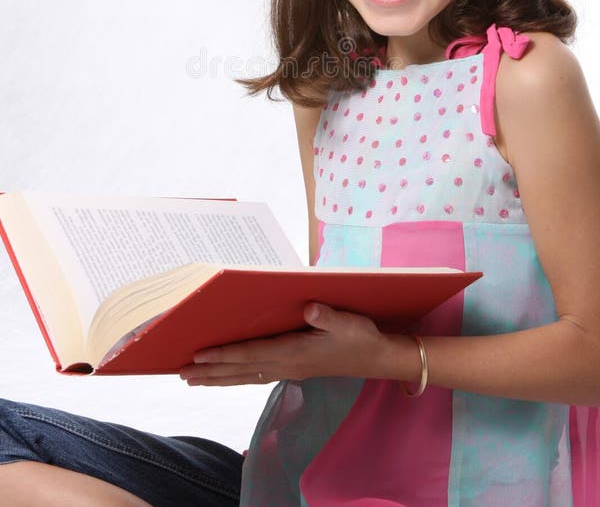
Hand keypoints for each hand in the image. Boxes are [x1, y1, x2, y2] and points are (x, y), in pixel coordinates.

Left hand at [179, 302, 396, 386]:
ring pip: (244, 376)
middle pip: (240, 371)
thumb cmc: (361, 337)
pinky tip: (224, 377)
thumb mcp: (349, 323)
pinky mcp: (292, 370)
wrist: (376, 358)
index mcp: (295, 352)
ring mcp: (288, 370)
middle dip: (210, 373)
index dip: (223, 356)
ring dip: (218, 378)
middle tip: (181, 374)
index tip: (198, 357)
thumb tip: (309, 308)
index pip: (251, 355)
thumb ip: (328, 316)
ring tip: (192, 379)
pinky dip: (235, 376)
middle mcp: (286, 365)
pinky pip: (255, 376)